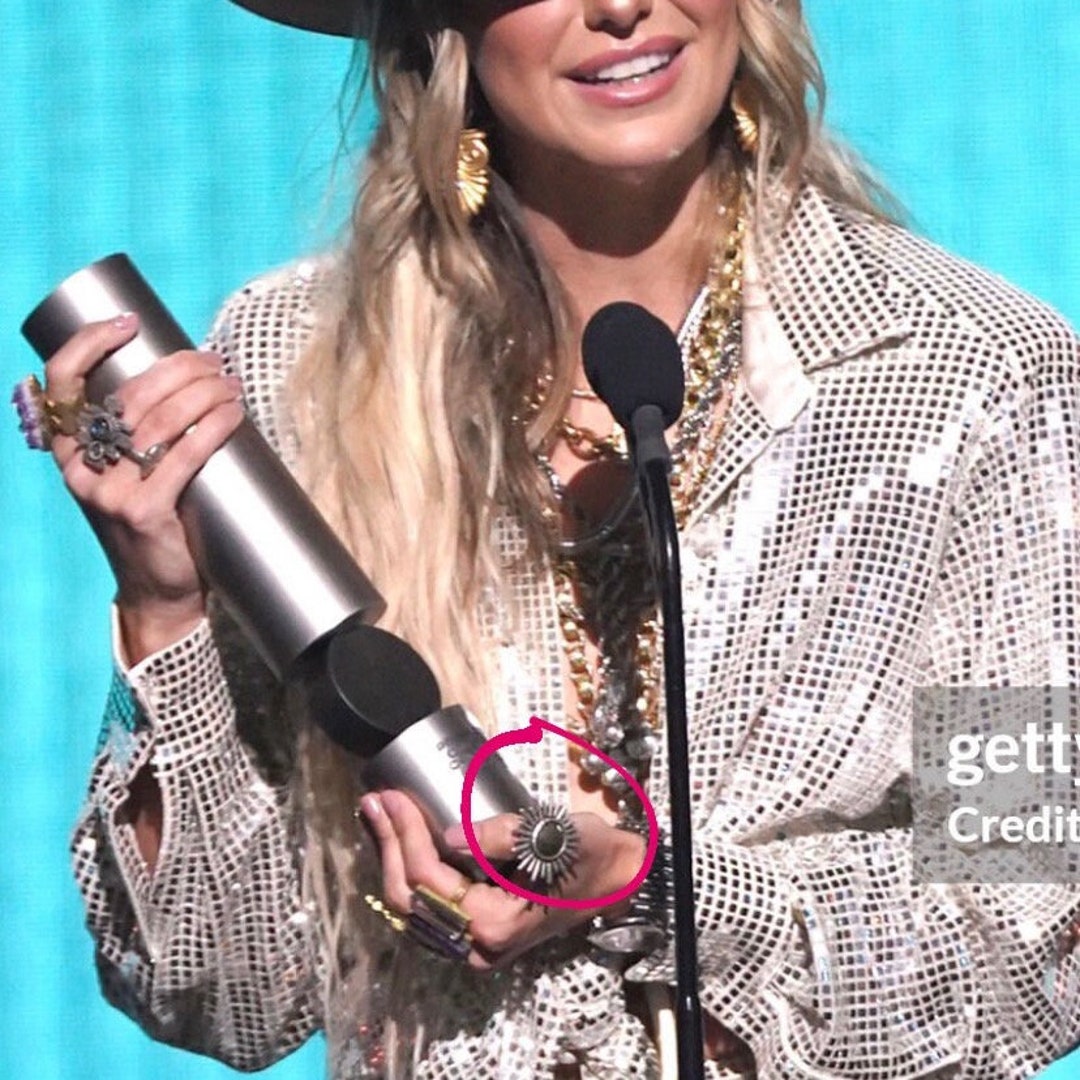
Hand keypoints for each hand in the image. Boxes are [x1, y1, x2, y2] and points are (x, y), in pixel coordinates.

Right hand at [44, 313, 245, 660]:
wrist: (160, 591)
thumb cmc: (156, 521)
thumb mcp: (128, 476)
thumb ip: (136, 436)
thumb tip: (186, 379)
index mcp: (71, 451)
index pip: (61, 382)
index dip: (89, 342)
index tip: (128, 323)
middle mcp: (82, 468)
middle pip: (130, 395)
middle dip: (179, 368)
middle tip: (213, 363)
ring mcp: (110, 490)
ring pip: (160, 420)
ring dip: (203, 392)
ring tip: (230, 384)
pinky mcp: (143, 511)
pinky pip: (184, 454)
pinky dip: (214, 426)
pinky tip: (234, 413)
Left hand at [360, 789, 646, 970]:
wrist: (619, 880)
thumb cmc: (590, 855)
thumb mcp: (552, 837)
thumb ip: (499, 838)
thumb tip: (447, 836)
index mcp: (495, 924)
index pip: (430, 880)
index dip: (405, 836)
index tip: (391, 796)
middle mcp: (479, 947)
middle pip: (410, 900)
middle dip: (387, 846)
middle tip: (373, 802)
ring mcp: (477, 947)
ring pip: (413, 909)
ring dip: (391, 860)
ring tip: (377, 817)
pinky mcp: (478, 934)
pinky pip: (430, 910)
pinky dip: (409, 875)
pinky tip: (399, 843)